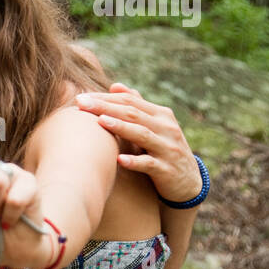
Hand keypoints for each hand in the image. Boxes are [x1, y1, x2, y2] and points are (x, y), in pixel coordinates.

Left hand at [76, 83, 200, 202]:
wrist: (188, 182)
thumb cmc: (163, 150)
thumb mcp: (154, 126)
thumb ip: (137, 106)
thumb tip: (115, 86)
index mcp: (161, 115)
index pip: (130, 101)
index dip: (105, 98)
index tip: (81, 97)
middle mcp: (166, 128)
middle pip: (133, 114)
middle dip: (105, 107)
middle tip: (80, 103)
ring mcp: (168, 149)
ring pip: (142, 134)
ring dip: (121, 127)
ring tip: (100, 121)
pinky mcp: (167, 170)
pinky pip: (150, 164)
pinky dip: (135, 161)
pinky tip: (119, 159)